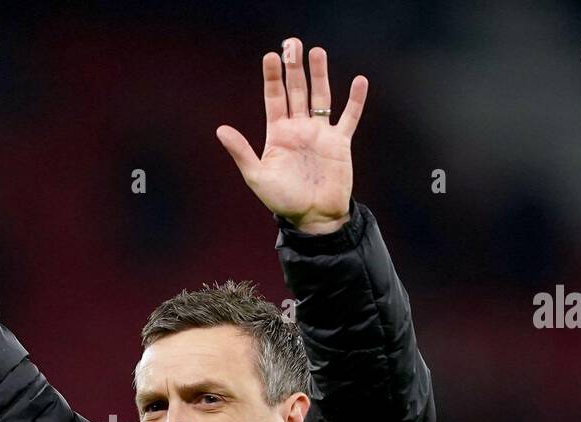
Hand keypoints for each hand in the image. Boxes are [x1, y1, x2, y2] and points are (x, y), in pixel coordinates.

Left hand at [216, 37, 367, 233]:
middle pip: (297, 91)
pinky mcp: (340, 143)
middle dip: (294, 68)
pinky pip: (349, 117)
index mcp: (278, 134)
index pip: (274, 98)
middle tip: (292, 43)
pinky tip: (359, 80)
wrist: (313, 218)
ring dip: (319, 75)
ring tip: (317, 52)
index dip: (272, 77)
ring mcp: (320, 134)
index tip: (270, 56)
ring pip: (320, 97)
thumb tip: (221, 129)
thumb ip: (242, 151)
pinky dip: (355, 100)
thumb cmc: (283, 201)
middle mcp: (299, 129)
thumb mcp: (257, 176)